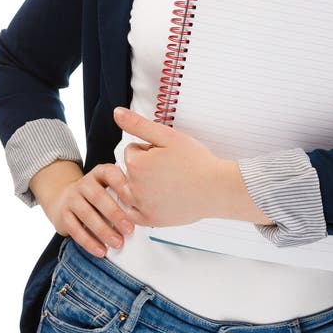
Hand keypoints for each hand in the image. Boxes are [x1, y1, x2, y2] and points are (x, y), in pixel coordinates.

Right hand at [30, 160, 134, 258]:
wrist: (63, 198)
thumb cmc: (97, 195)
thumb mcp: (108, 187)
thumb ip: (123, 194)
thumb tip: (146, 212)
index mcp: (100, 172)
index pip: (111, 174)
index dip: (122, 186)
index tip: (135, 202)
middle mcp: (84, 183)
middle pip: (98, 196)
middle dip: (115, 214)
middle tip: (129, 229)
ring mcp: (72, 198)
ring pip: (86, 214)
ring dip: (103, 231)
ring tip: (118, 243)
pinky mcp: (63, 215)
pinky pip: (75, 229)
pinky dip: (89, 242)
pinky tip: (101, 250)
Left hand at [113, 107, 271, 226]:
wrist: (216, 188)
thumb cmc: (195, 161)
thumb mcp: (167, 136)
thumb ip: (138, 124)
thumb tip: (117, 112)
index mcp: (136, 164)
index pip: (131, 150)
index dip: (149, 149)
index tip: (165, 154)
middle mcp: (134, 187)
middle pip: (129, 170)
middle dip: (144, 167)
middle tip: (168, 169)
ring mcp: (141, 206)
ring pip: (129, 190)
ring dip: (141, 185)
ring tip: (165, 183)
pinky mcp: (150, 220)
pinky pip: (133, 213)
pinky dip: (141, 206)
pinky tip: (158, 198)